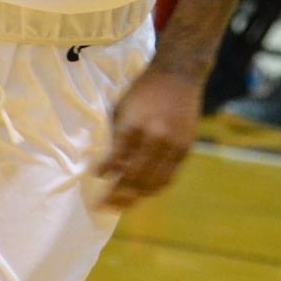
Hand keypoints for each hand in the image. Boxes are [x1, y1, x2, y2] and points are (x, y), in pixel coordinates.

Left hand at [96, 64, 201, 211]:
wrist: (178, 74)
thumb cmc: (144, 89)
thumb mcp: (122, 108)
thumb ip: (117, 136)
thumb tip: (108, 166)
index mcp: (134, 127)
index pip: (116, 161)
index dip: (105, 174)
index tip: (95, 181)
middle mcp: (154, 139)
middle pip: (134, 178)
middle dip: (117, 195)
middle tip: (103, 206)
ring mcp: (172, 146)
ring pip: (153, 182)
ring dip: (136, 197)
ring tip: (122, 206)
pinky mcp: (184, 149)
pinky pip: (169, 177)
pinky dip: (155, 188)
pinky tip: (144, 193)